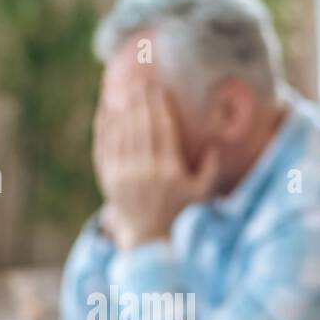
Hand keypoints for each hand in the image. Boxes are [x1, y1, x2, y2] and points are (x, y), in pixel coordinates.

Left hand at [93, 83, 220, 250]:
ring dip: (123, 109)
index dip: (161, 107)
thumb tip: (215, 144)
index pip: (163, 131)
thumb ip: (210, 169)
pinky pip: (104, 147)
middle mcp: (144, 171)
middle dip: (141, 102)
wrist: (146, 238)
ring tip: (126, 89)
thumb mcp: (201, 194)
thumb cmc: (178, 213)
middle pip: (141, 127)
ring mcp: (123, 175)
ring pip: (121, 134)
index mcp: (168, 171)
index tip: (160, 89)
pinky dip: (104, 127)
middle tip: (141, 81)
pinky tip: (107, 110)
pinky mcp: (107, 178)